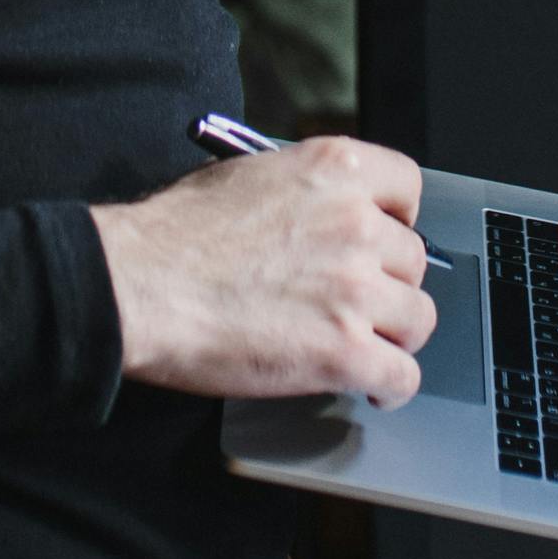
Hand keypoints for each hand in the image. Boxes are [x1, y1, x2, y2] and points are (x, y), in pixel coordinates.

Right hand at [90, 137, 434, 406]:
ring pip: (418, 319)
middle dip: (389, 283)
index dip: (397, 220)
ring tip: (366, 345)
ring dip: (393, 335)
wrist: (140, 286)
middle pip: (413, 260)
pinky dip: (390, 387)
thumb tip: (320, 215)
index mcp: (334, 171)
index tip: (383, 239)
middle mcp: (356, 225)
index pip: (408, 187)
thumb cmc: (173, 235)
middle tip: (358, 301)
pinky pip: (402, 377)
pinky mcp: (345, 352)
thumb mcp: (245, 176)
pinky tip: (371, 387)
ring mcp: (356, 290)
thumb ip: (302, 192)